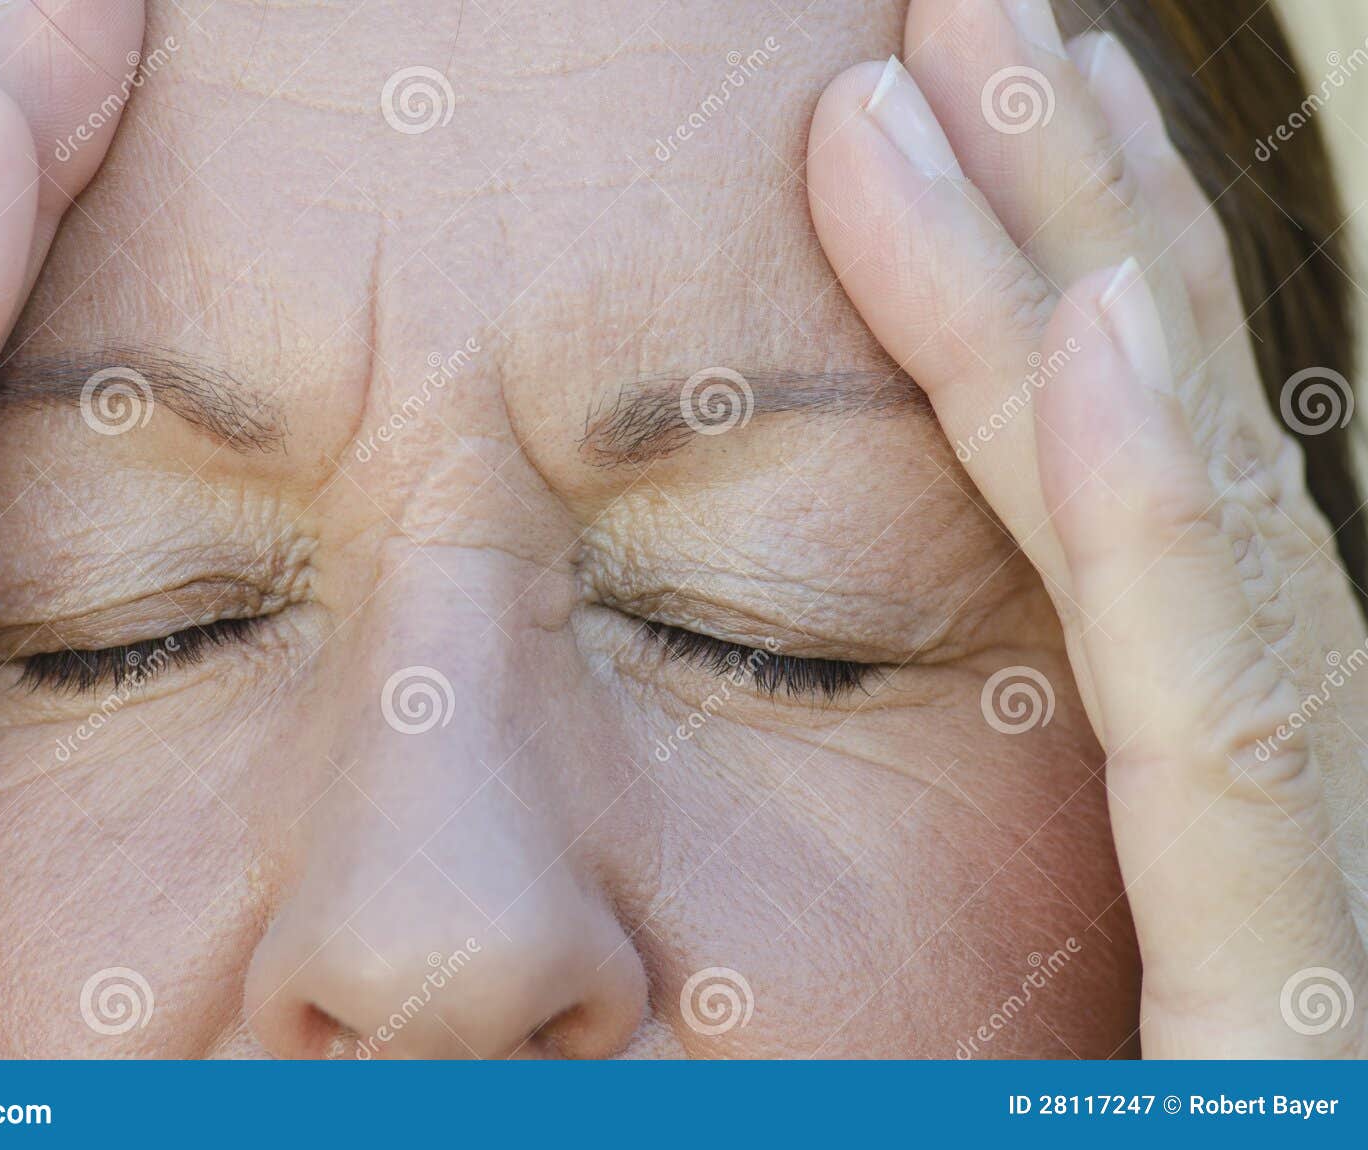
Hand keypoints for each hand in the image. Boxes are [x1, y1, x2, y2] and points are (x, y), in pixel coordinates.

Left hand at [808, 0, 1367, 1056]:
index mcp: (1188, 815)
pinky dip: (1167, 535)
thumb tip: (689, 708)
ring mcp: (1319, 907)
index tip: (938, 134)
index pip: (1101, 514)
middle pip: (1161, 469)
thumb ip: (851, 843)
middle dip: (1072, 222)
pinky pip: (1229, 739)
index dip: (1039, 299)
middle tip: (964, 18)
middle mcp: (1272, 814)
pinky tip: (1105, 347)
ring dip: (1099, 292)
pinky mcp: (1302, 1027)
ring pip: (1199, 543)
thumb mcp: (967, 999)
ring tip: (1000, 72)